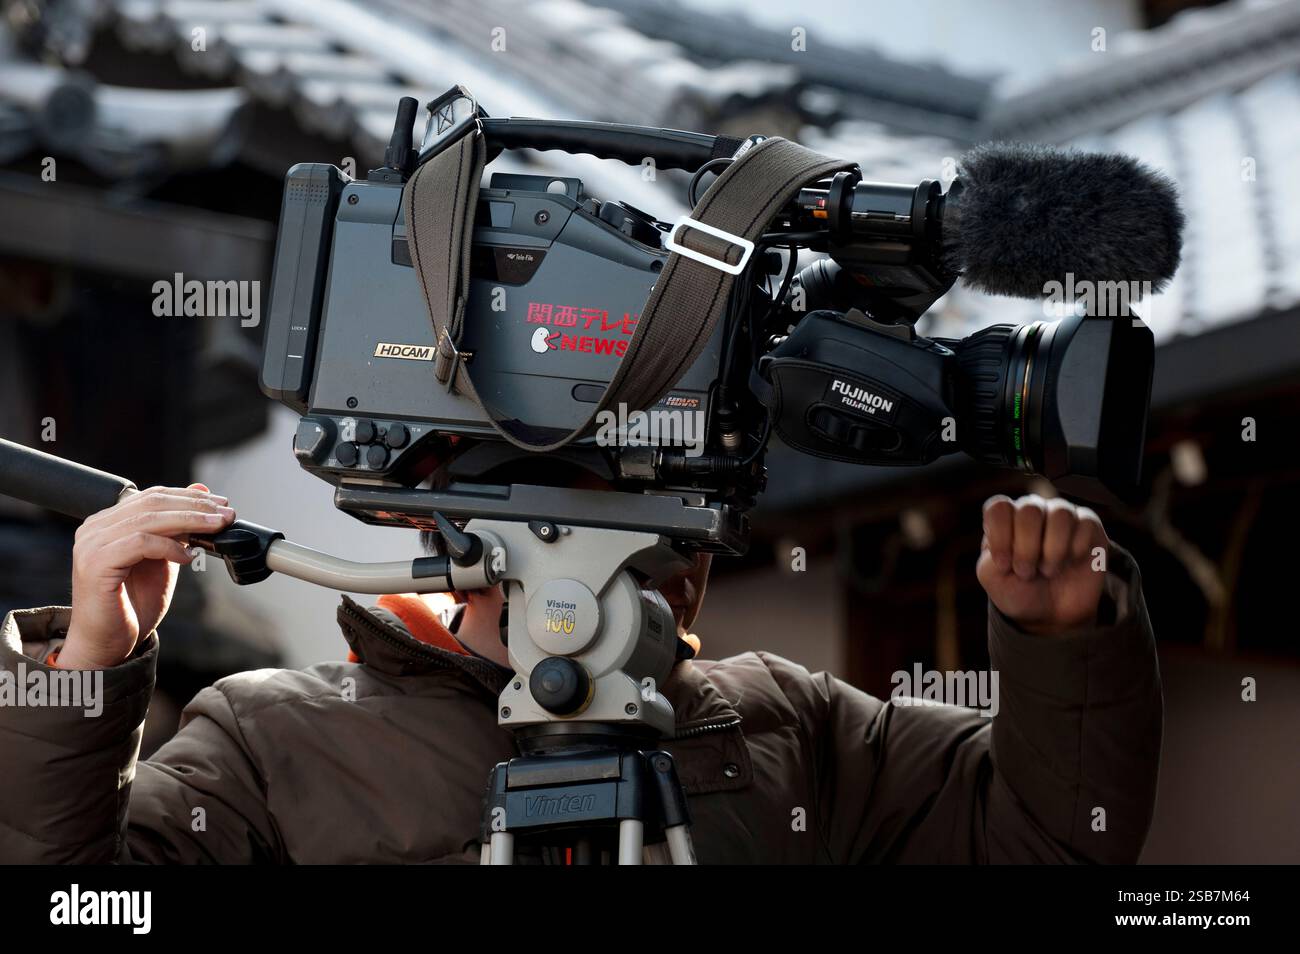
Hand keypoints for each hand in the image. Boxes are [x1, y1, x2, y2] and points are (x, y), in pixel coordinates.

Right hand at [59, 484, 234, 669]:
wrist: (109, 644)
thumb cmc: (134, 604)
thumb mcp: (164, 559)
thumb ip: (178, 529)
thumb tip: (202, 491)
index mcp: (107, 523)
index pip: (152, 496)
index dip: (189, 497)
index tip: (221, 504)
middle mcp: (94, 528)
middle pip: (152, 503)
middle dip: (195, 506)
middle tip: (226, 514)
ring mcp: (91, 544)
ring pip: (148, 519)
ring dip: (190, 521)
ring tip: (217, 528)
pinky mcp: (94, 563)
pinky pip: (139, 543)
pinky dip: (169, 546)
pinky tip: (188, 557)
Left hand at [976, 494, 1107, 635]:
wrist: (1052, 615)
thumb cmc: (1019, 592)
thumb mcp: (993, 578)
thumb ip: (991, 555)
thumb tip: (1013, 539)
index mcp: (1004, 520)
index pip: (999, 508)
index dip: (1000, 538)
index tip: (1004, 566)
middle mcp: (1032, 511)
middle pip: (1029, 509)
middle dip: (1027, 548)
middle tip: (1027, 573)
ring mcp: (1061, 516)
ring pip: (1060, 513)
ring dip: (1053, 550)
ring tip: (1048, 571)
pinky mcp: (1089, 526)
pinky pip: (1086, 523)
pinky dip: (1077, 548)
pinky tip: (1072, 562)